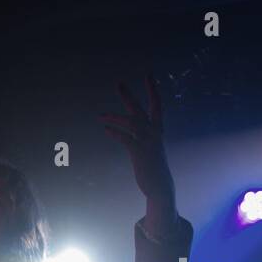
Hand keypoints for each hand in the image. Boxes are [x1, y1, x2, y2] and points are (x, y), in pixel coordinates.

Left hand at [99, 75, 175, 212]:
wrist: (160, 187)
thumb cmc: (154, 169)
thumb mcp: (151, 150)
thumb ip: (143, 139)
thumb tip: (133, 135)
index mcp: (157, 131)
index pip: (157, 105)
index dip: (153, 89)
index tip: (148, 74)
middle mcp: (154, 133)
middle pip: (141, 109)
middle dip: (129, 96)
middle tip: (119, 83)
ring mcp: (148, 142)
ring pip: (132, 123)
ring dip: (115, 117)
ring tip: (101, 115)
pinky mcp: (140, 153)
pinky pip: (126, 139)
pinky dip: (116, 133)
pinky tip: (106, 129)